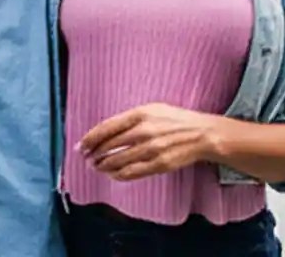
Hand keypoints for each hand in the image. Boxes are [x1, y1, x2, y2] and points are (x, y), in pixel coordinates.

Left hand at [78, 103, 223, 180]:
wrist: (202, 134)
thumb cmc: (176, 120)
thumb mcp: (152, 109)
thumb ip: (130, 119)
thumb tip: (107, 131)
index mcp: (140, 114)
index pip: (107, 127)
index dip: (91, 138)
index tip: (81, 145)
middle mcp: (144, 130)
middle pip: (109, 145)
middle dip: (94, 154)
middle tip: (86, 158)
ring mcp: (151, 149)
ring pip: (118, 161)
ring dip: (103, 166)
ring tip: (97, 167)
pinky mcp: (159, 164)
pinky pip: (132, 172)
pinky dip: (118, 175)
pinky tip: (112, 174)